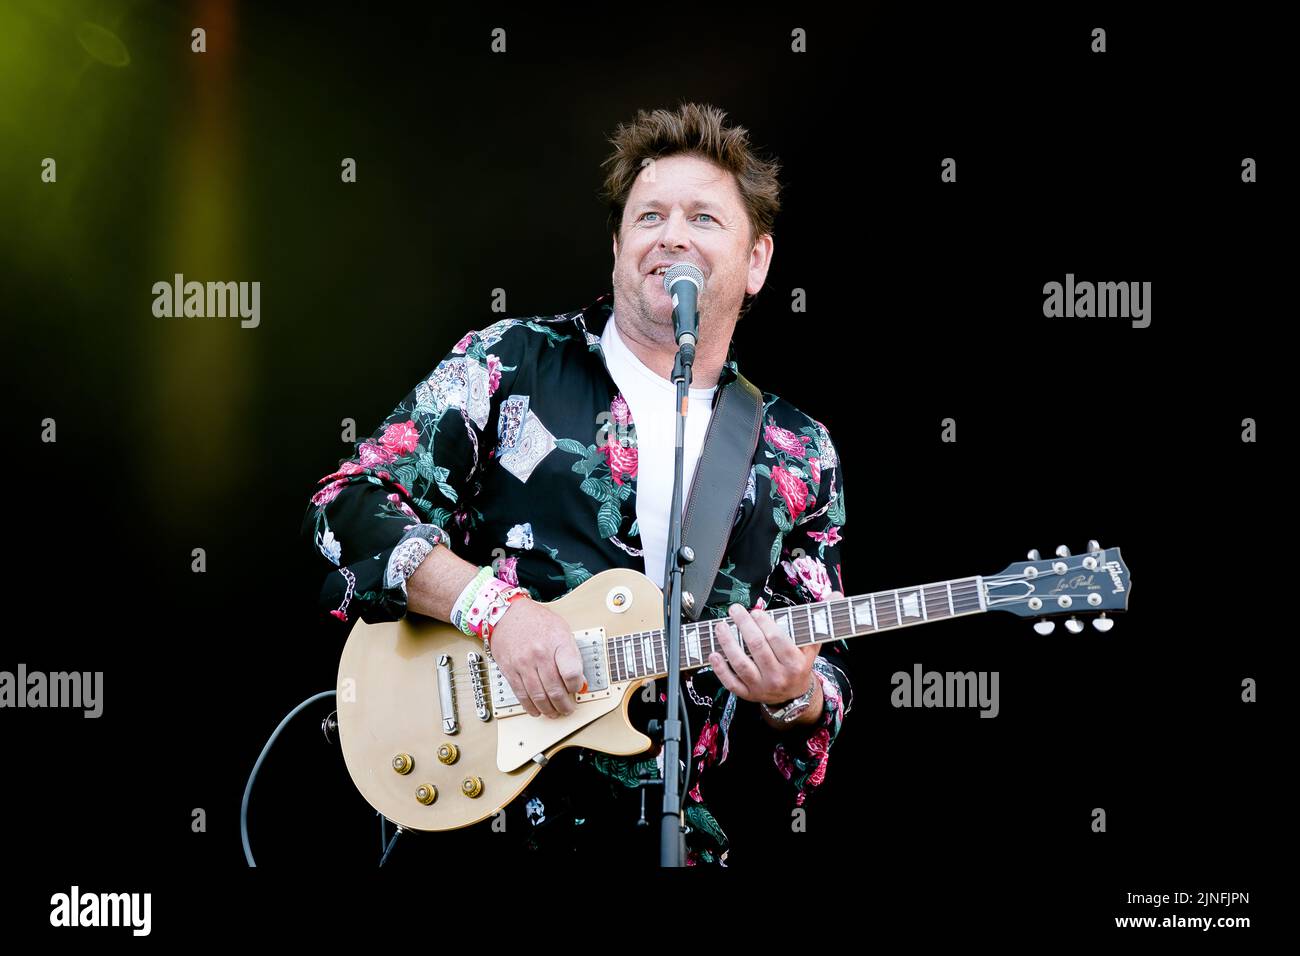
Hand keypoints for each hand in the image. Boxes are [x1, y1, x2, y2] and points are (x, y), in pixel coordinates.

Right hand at [489, 599, 586, 717]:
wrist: (507, 614)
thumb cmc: (537, 622)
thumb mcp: (562, 631)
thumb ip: (572, 656)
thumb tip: (579, 681)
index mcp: (557, 642)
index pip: (572, 672)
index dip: (576, 686)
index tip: (577, 688)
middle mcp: (540, 654)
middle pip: (555, 689)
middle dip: (564, 705)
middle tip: (567, 709)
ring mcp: (523, 663)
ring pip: (538, 696)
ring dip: (548, 709)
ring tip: (554, 713)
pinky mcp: (509, 670)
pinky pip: (521, 694)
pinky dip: (530, 706)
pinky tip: (536, 710)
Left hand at [709, 601, 824, 704]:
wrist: (794, 695)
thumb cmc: (800, 663)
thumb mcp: (812, 643)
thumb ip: (820, 618)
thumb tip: (835, 594)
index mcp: (795, 663)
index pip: (778, 641)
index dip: (764, 624)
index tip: (755, 611)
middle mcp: (778, 677)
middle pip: (757, 648)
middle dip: (744, 626)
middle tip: (735, 610)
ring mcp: (761, 687)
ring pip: (741, 664)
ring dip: (728, 644)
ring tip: (720, 626)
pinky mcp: (747, 694)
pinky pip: (731, 683)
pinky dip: (720, 669)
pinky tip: (713, 653)